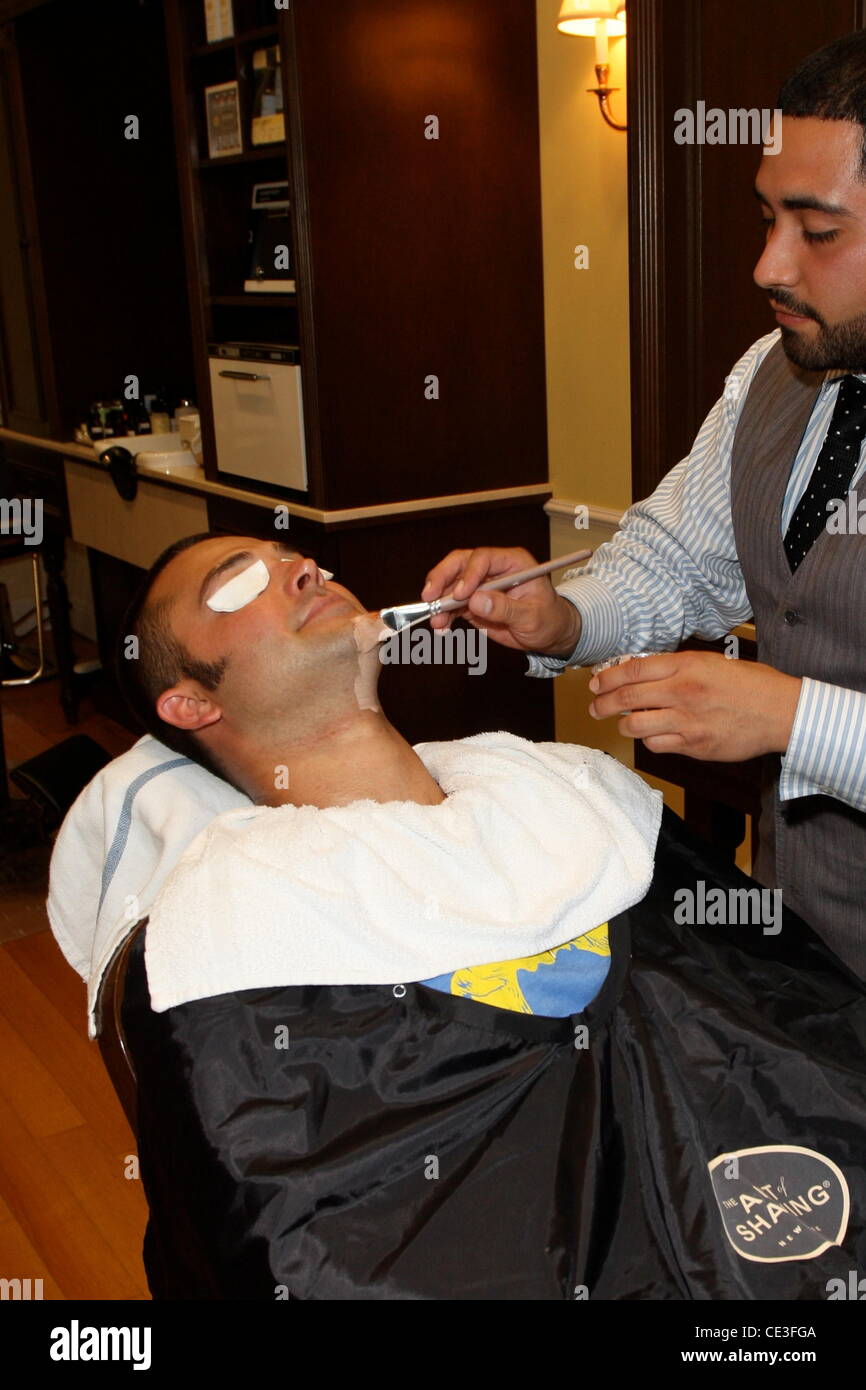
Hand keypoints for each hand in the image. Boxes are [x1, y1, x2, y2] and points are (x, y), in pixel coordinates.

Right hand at [421, 546, 581, 655]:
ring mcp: (480, 585)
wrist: (548, 634)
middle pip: (460, 564)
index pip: (483, 558)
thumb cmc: (548, 619)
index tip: (461, 594)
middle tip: (430, 597)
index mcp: (512, 563)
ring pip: (451, 584)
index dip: (469, 574)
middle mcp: (493, 569)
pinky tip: (441, 628)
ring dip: (439, 601)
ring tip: (436, 622)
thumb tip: (476, 601)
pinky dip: (443, 615)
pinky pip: (452, 605)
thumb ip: (505, 608)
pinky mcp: (472, 602)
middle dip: (442, 579)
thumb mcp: (532, 616)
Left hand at [587, 651, 801, 761]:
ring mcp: (687, 721)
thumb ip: (677, 667)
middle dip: (603, 703)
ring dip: (623, 725)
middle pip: (626, 698)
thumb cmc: (750, 684)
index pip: (633, 670)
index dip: (608, 678)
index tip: (596, 683)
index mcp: (687, 666)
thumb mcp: (711, 662)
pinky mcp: (694, 745)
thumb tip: (641, 673)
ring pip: (635, 726)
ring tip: (623, 723)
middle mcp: (683, 692)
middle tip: (595, 707)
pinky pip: (657, 745)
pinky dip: (650, 741)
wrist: (780, 712)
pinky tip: (654, 735)